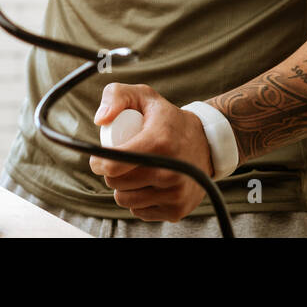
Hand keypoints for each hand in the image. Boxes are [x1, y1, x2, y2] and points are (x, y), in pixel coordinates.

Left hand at [89, 83, 213, 221]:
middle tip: (122, 162)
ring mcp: (175, 193)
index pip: (114, 164)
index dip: (99, 162)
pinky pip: (140, 212)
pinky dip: (138, 200)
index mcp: (158, 142)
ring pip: (125, 200)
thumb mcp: (145, 96)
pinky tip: (148, 185)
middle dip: (112, 173)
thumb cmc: (168, 119)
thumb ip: (116, 95)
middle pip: (116, 183)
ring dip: (123, 188)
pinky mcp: (178, 210)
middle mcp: (169, 171)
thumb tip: (100, 119)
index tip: (100, 157)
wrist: (207, 143)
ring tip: (135, 172)